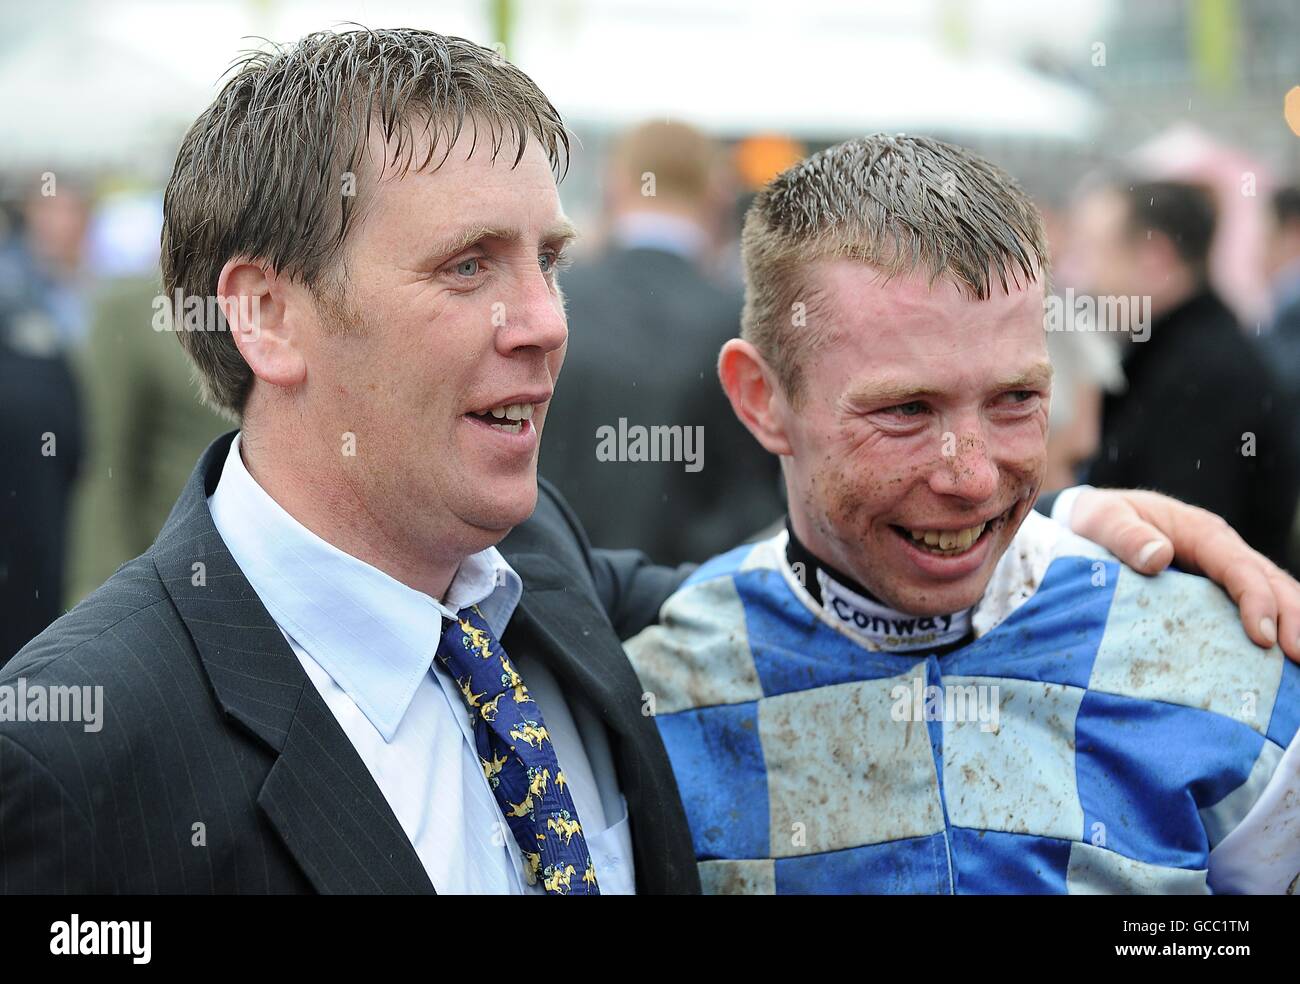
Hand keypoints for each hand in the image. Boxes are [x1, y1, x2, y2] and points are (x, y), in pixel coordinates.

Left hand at [1069, 488, 1299, 662]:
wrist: (1096, 519)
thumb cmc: (1100, 519)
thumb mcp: (1103, 519)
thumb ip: (1125, 536)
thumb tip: (1159, 556)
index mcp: (1199, 532)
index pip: (1238, 565)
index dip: (1255, 599)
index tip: (1262, 636)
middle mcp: (1221, 549)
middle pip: (1269, 580)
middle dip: (1291, 617)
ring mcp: (1223, 569)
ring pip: (1273, 591)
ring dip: (1293, 623)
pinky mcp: (1218, 588)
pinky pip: (1254, 603)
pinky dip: (1276, 625)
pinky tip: (1282, 658)